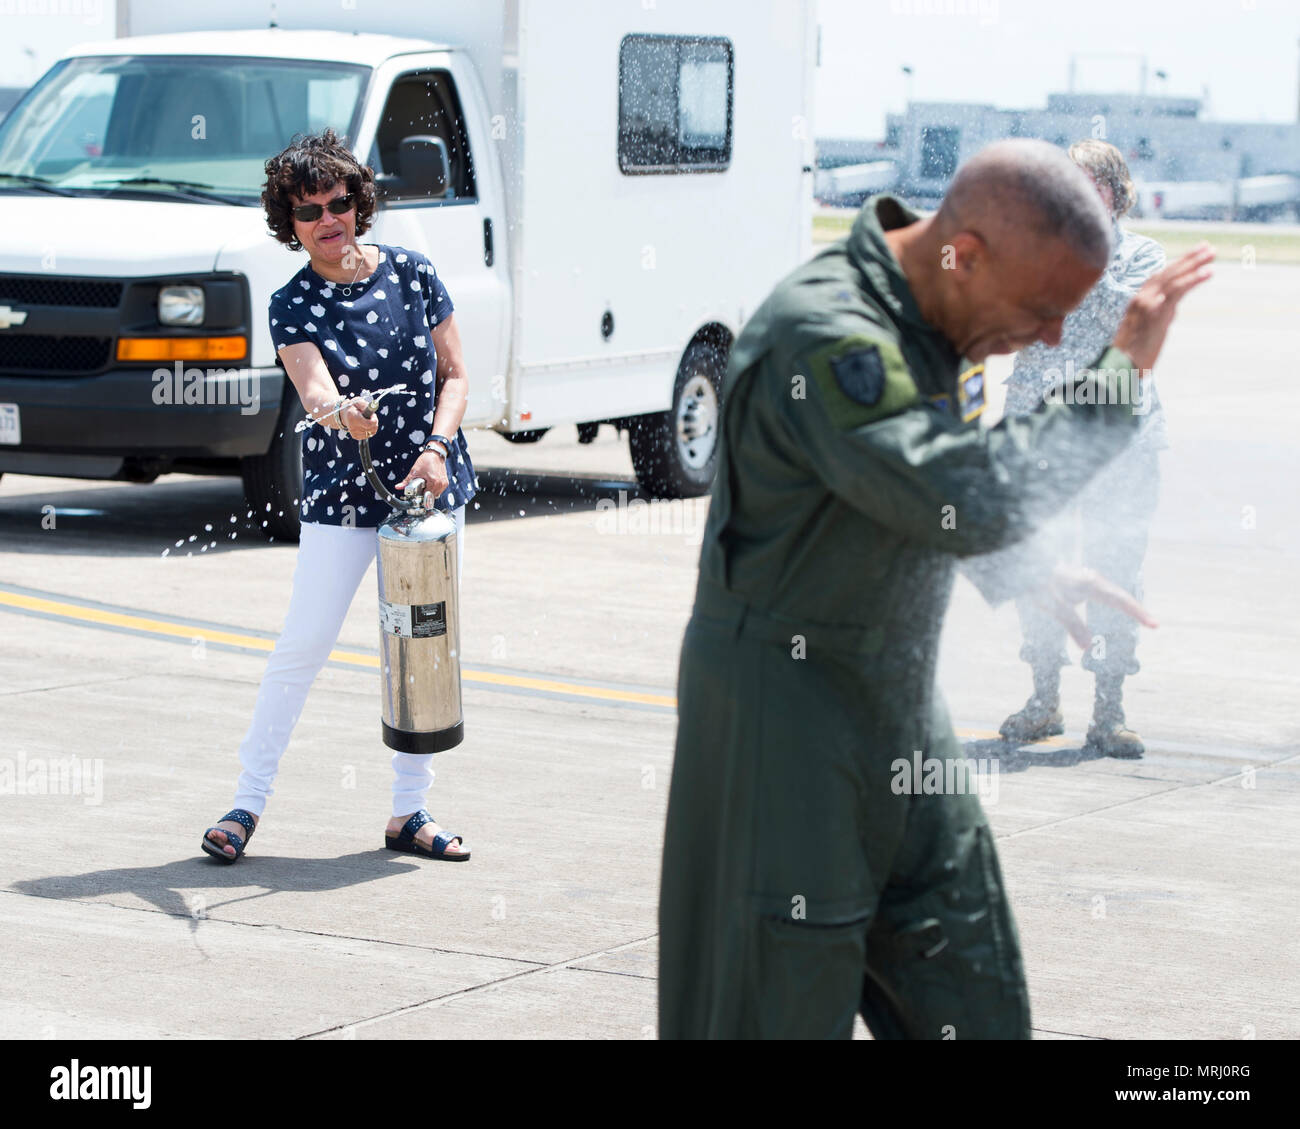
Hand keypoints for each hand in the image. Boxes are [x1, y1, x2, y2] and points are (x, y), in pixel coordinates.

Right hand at [340, 399, 378, 440]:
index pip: (368, 424)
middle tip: (371, 416)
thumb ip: (365, 404)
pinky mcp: (356, 437)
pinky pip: (369, 434)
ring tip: (366, 419)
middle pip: (372, 428)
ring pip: (372, 432)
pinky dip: (369, 429)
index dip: (374, 420)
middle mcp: (353, 427)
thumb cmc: (352, 407)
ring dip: (372, 425)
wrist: (344, 415)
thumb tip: (373, 407)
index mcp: (353, 417)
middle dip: (374, 422)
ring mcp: (355, 433)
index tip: (373, 415)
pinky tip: (364, 424)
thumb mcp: (357, 401)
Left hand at [396, 449, 447, 495]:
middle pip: (431, 496)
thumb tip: (398, 487)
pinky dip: (434, 489)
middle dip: (425, 494)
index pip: (426, 496)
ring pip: (436, 494)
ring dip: (430, 492)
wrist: (435, 453)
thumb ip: (406, 481)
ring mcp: (444, 483)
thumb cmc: (426, 460)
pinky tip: (430, 483)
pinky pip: (439, 490)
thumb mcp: (414, 471)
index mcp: (433, 482)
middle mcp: (440, 484)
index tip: (417, 492)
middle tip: (421, 487)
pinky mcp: (446, 482)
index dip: (420, 495)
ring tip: (426, 485)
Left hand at [1028, 564, 1157, 649]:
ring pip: (1113, 593)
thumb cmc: (1037, 583)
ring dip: (1127, 606)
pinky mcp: (1082, 581)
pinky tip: (1118, 608)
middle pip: (1120, 596)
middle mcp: (1093, 578)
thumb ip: (1072, 625)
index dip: (1137, 613)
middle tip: (1154, 625)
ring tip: (1143, 619)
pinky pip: (1104, 593)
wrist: (1025, 564)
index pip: (1120, 600)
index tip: (1154, 625)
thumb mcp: (1053, 606)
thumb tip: (1088, 647)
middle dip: (1136, 610)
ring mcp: (1088, 578)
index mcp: (1090, 583)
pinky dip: (1115, 602)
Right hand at [1112, 243, 1213, 372]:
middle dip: (1188, 258)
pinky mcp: (1158, 311)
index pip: (1157, 277)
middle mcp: (1141, 298)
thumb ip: (1156, 315)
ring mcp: (1148, 303)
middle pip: (1167, 272)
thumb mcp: (1141, 330)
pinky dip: (1193, 279)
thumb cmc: (1129, 355)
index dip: (1175, 265)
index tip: (1192, 256)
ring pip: (1174, 277)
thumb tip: (1170, 310)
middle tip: (1208, 247)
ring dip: (1194, 264)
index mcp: (1136, 301)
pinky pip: (1178, 290)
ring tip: (1212, 254)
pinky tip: (1208, 271)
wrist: (1119, 368)